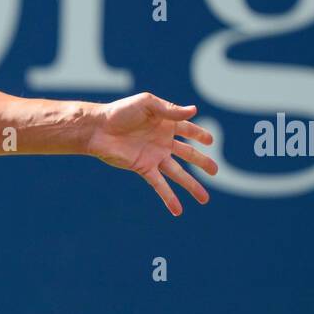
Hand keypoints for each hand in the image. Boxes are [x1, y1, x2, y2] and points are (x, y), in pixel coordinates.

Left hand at [85, 93, 217, 215]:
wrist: (98, 129)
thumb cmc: (120, 111)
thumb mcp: (147, 103)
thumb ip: (170, 109)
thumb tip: (194, 111)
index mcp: (166, 123)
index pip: (188, 129)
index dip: (200, 135)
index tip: (210, 141)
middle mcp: (163, 142)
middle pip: (188, 154)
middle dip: (202, 163)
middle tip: (215, 171)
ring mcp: (154, 156)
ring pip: (178, 173)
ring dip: (192, 186)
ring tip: (205, 199)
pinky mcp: (143, 168)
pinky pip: (159, 185)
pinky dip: (169, 197)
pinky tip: (178, 210)